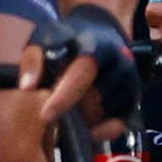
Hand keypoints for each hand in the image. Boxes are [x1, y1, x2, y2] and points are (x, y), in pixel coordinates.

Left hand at [26, 2, 137, 129]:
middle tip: (54, 108)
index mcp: (97, 45)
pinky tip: (90, 131)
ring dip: (86, 116)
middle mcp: (120, 61)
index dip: (64, 96)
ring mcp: (130, 79)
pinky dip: (105, 130)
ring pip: (106, 112)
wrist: (98, 30)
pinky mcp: (134, 96)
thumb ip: (32, 60)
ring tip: (71, 108)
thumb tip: (27, 87)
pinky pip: (122, 122)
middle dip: (73, 108)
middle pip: (94, 99)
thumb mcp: (44, 39)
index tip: (45, 115)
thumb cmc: (66, 38)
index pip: (83, 72)